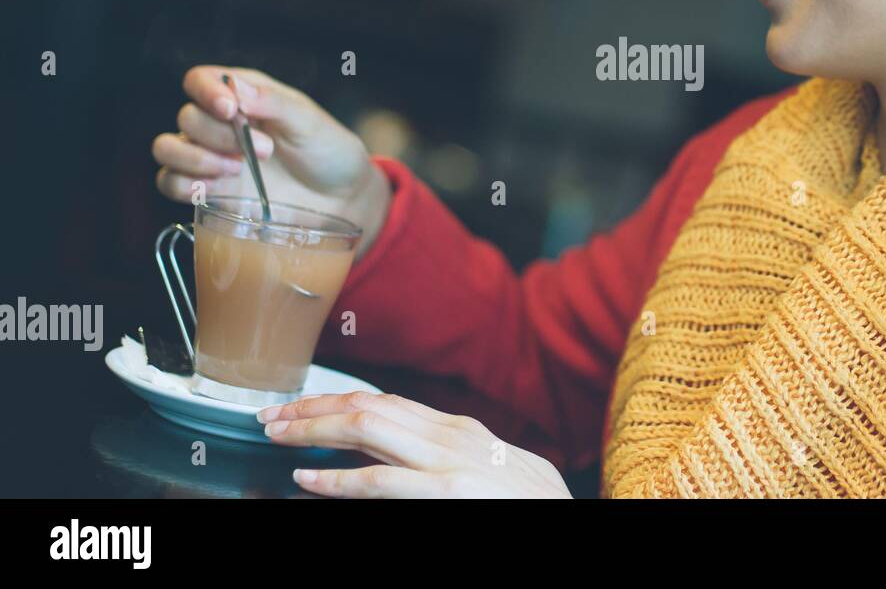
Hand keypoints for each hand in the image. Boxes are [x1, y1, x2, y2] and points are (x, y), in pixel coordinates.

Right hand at [151, 65, 390, 257]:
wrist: (341, 198)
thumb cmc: (329, 152)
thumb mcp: (309, 122)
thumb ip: (273, 102)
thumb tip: (236, 88)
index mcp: (244, 95)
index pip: (201, 80)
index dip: (206, 91)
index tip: (231, 110)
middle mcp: (220, 123)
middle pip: (187, 118)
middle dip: (220, 135)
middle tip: (265, 151)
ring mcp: (211, 157)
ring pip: (167, 149)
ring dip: (195, 159)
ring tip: (238, 170)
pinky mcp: (208, 191)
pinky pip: (170, 183)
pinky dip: (185, 184)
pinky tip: (218, 187)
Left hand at [257, 392, 572, 498]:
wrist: (575, 524)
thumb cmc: (535, 507)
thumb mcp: (494, 471)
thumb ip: (449, 460)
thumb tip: (399, 464)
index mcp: (462, 430)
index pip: (387, 403)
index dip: (337, 402)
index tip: (302, 407)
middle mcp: (454, 435)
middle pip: (370, 406)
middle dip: (314, 408)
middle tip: (270, 417)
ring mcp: (453, 461)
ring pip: (369, 428)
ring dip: (314, 429)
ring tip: (277, 436)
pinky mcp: (452, 492)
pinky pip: (382, 482)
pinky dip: (339, 480)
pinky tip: (308, 480)